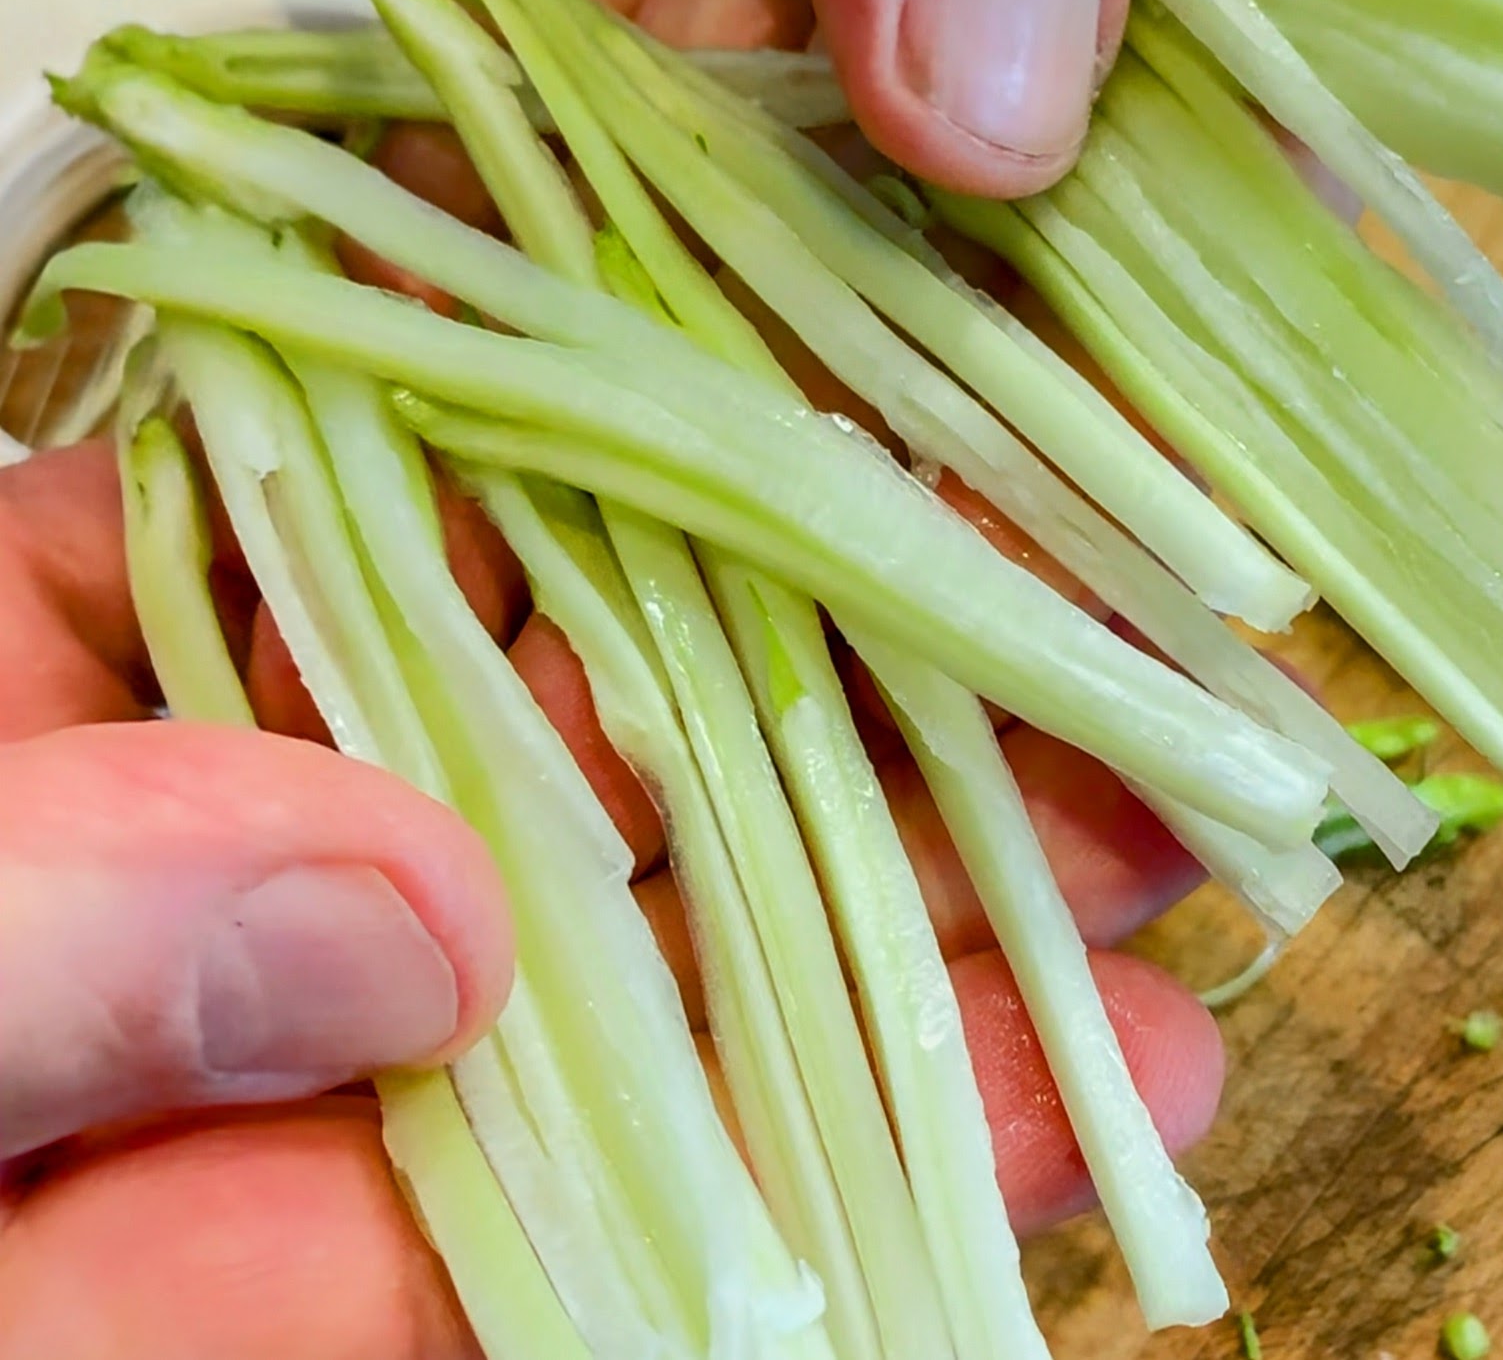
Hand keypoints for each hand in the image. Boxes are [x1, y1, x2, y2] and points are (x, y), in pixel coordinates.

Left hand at [0, 441, 1221, 1357]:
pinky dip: (822, 1189)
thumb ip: (28, 927)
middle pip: (567, 762)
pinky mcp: (333, 1304)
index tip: (901, 449)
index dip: (646, 469)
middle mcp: (169, 871)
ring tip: (1167, 910)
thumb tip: (400, 911)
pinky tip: (1049, 1106)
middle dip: (861, 726)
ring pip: (635, 1020)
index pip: (362, 515)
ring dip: (915, 967)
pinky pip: (593, 1255)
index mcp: (15, 689)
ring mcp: (272, 1110)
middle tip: (1116, 690)